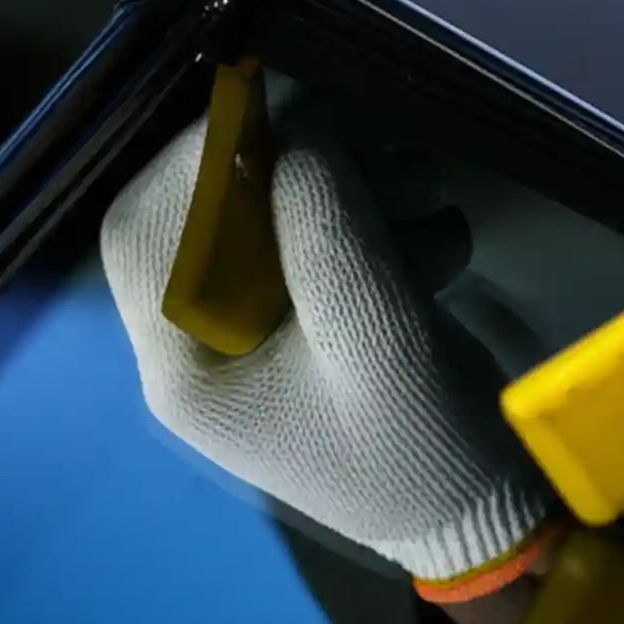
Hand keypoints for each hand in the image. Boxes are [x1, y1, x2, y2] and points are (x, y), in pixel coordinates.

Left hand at [99, 115, 554, 601]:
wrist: (478, 515)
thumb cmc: (421, 452)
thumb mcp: (382, 345)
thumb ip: (329, 236)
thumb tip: (298, 131)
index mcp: (184, 367)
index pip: (145, 233)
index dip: (197, 158)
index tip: (278, 108)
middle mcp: (197, 345)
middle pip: (199, 215)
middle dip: (281, 166)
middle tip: (365, 144)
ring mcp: (248, 332)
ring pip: (261, 219)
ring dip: (342, 187)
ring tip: (424, 193)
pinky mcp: (300, 320)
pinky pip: (310, 243)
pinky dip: (369, 223)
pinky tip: (432, 244)